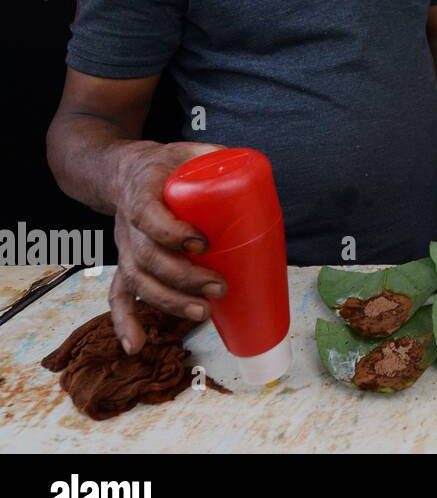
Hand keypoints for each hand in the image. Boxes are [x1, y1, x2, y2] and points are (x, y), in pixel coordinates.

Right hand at [108, 140, 227, 354]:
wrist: (123, 172)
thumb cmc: (165, 164)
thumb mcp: (187, 151)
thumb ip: (218, 157)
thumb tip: (257, 170)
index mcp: (142, 192)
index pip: (148, 215)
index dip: (171, 232)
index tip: (202, 243)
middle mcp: (128, 225)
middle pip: (147, 258)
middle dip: (183, 278)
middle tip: (219, 287)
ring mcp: (125, 248)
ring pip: (138, 281)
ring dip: (168, 302)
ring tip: (203, 313)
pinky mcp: (127, 264)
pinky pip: (118, 296)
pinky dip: (125, 322)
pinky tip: (137, 346)